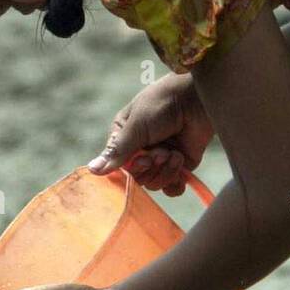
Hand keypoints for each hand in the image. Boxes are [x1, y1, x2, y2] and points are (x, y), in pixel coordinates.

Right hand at [88, 72, 214, 194]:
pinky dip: (176, 181)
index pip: (117, 166)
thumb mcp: (137, 126)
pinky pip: (171, 188)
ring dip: (166, 171)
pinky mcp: (179, 167)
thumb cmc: (163, 105)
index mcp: (124, 137)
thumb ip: (117, 151)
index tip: (142, 158)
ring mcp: (160, 159)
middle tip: (161, 152)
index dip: (131, 168)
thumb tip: (92, 171)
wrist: (197, 100)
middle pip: (136, 178)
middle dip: (151, 168)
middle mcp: (140, 151)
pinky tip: (180, 164)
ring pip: (154, 184)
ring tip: (175, 153)